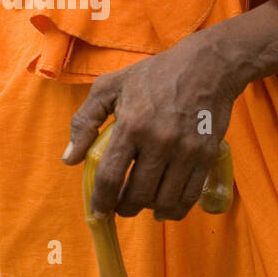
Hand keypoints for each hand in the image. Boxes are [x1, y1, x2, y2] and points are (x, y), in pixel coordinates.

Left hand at [62, 0, 277, 220]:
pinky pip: (189, 196)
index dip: (101, 201)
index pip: (111, 177)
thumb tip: (69, 159)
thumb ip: (84, 121)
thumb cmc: (154, 74)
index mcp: (132, 124)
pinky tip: (164, 206)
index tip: (98, 210)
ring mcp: (186, 151)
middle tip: (120, 206)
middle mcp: (159, 141)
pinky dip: (175, 209)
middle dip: (124, 208)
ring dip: (148, 209)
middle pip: (138, 195)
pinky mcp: (207, 156)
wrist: (208, 66)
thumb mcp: (110, 86)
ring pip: (164, 200)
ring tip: (141, 203)